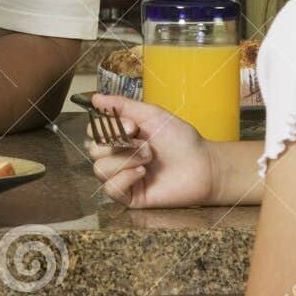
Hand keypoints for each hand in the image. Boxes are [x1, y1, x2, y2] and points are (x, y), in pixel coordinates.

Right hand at [85, 94, 215, 207]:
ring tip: (149, 158)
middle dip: (118, 144)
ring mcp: (122, 177)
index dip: (106, 127)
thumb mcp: (151, 115)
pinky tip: (143, 173)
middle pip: (93, 150)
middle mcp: (118, 156)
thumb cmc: (180, 139)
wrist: (202, 165)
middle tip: (145, 144)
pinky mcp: (130, 196)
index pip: (94, 131)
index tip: (132, 126)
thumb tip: (95, 98)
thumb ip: (122, 105)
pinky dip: (125, 178)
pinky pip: (111, 189)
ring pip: (100, 169)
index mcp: (120, 136)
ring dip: (126, 160)